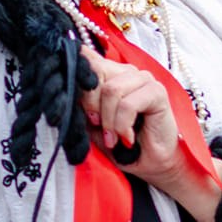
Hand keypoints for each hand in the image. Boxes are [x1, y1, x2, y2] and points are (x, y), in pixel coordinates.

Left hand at [79, 46, 187, 191]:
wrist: (148, 164)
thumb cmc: (120, 143)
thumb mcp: (91, 124)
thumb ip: (80, 104)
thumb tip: (65, 88)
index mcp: (109, 73)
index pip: (86, 58)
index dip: (75, 71)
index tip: (70, 95)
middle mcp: (125, 71)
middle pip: (95, 71)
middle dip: (90, 104)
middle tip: (95, 125)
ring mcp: (143, 79)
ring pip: (111, 89)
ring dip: (108, 120)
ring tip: (112, 137)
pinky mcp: (157, 91)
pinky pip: (128, 105)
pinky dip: (122, 125)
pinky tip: (127, 137)